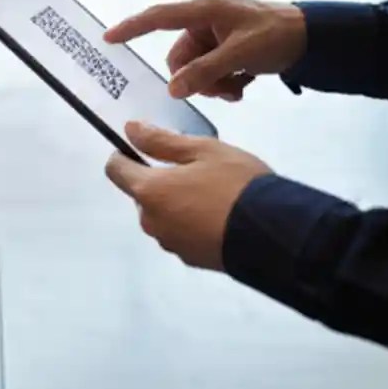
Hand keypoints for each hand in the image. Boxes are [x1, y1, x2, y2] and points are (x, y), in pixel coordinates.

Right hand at [103, 0, 306, 100]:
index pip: (159, 17)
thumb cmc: (276, 35)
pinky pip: (208, 70)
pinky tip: (243, 84)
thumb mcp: (240, 55)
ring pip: (194, 69)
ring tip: (238, 87)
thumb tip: (173, 89)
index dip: (132, 27)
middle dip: (197, 78)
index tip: (108, 39)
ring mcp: (214, 35)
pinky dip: (222, 81)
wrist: (311, 38)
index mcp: (204, 10)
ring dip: (213, 84)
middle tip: (224, 88)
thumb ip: (205, 72)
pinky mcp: (224, 47)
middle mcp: (204, 20)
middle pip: (179, 57)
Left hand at [105, 121, 271, 269]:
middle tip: (195, 170)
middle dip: (159, 181)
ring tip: (211, 194)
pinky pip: (180, 234)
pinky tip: (217, 216)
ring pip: (162, 216)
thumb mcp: (203, 150)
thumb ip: (162, 141)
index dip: (124, 156)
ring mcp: (169, 243)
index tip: (143, 149)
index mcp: (149, 191)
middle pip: (141, 195)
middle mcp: (151, 221)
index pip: (116, 171)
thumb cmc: (236, 184)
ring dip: (175, 204)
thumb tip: (131, 130)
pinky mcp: (189, 258)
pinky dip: (190, 223)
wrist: (272, 234)